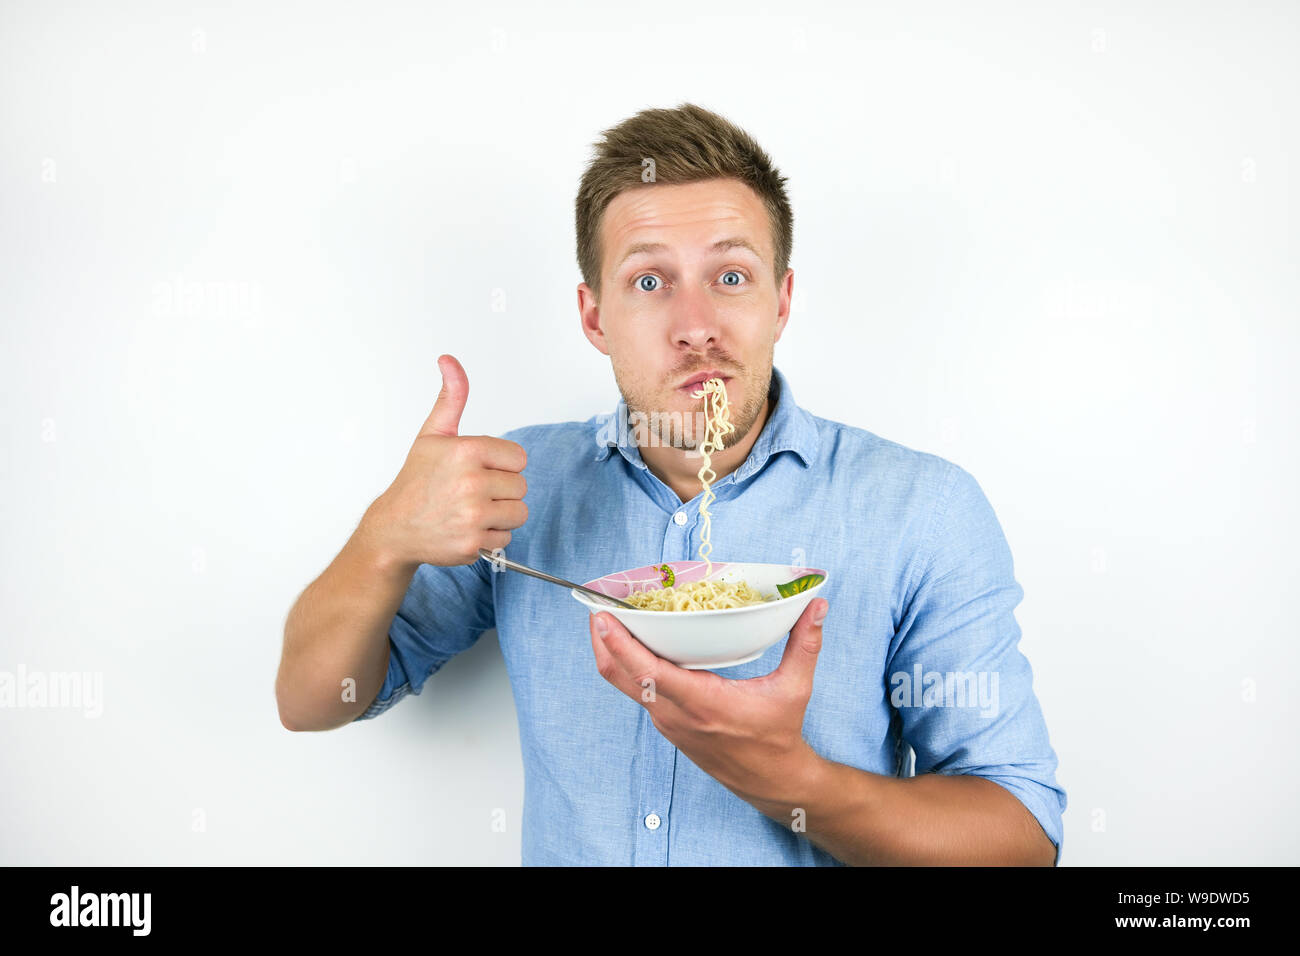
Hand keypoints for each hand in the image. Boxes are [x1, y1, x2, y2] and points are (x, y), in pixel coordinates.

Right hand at [361, 354, 527, 568]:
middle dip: (501, 490)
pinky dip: (490, 537)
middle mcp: (471, 482)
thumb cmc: (416, 481)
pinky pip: (506, 538)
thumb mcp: (433, 435)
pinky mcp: (472, 543)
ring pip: (518, 513)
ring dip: (500, 514)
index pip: (519, 458)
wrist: (393, 529)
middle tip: (471, 492)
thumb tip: (448, 360)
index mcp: (466, 451)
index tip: (479, 469)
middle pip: (521, 487)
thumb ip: (451, 398)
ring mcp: (472, 515)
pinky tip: (466, 528)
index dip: (502, 464)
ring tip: (471, 510)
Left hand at [589, 597, 829, 806]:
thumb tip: (816, 606)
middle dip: (602, 641)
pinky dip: (628, 666)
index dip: (620, 644)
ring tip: (612, 618)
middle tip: (597, 607)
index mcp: (702, 703)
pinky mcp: (668, 724)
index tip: (603, 617)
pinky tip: (635, 645)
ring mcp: (667, 722)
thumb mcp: (795, 689)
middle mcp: (676, 714)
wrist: (771, 781)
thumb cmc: (778, 736)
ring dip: (613, 653)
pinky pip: (638, 691)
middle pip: (620, 677)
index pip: (647, 672)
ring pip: (625, 685)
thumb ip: (804, 644)